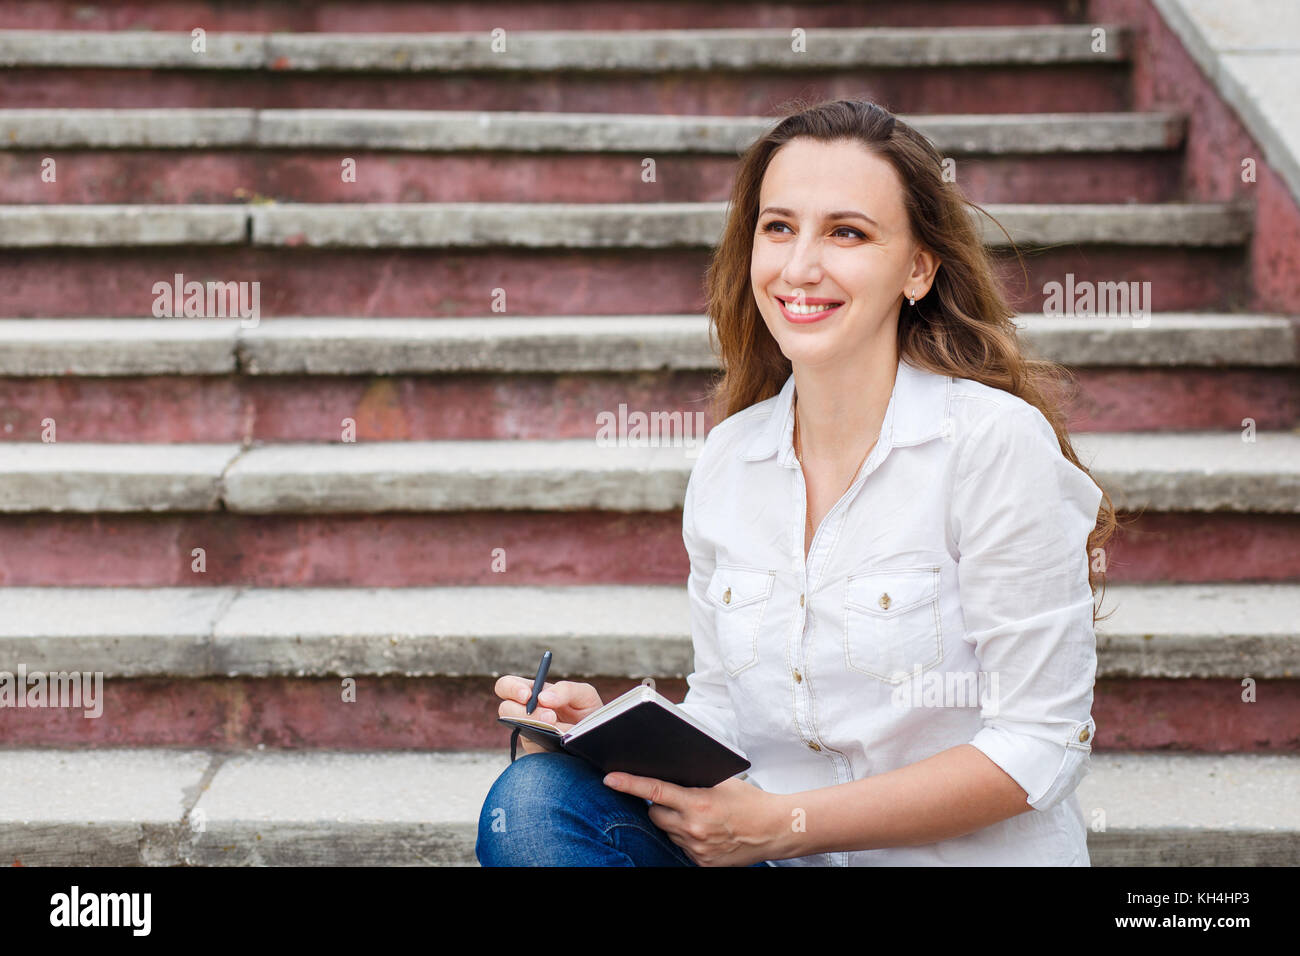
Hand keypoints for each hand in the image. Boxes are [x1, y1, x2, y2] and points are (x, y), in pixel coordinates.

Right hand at [494, 676, 604, 756]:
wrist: (598, 740)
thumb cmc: (589, 713)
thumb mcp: (584, 694)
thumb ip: (565, 689)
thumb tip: (542, 698)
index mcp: (534, 693)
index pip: (507, 686)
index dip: (512, 688)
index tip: (527, 696)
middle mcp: (526, 712)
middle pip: (505, 708)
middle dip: (524, 711)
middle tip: (549, 716)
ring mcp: (527, 732)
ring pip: (515, 728)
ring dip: (536, 725)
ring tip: (557, 726)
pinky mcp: (534, 750)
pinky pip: (531, 747)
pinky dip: (545, 742)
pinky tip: (559, 740)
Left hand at [603, 772, 780, 866]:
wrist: (774, 829)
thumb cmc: (749, 801)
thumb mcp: (721, 783)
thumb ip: (692, 782)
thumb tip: (665, 776)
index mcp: (698, 803)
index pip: (654, 791)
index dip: (629, 784)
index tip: (610, 778)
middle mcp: (694, 828)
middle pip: (655, 814)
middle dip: (660, 805)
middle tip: (678, 799)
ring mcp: (696, 849)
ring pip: (667, 831)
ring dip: (674, 822)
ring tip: (699, 817)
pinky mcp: (701, 863)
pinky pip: (680, 846)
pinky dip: (686, 838)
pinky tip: (706, 832)